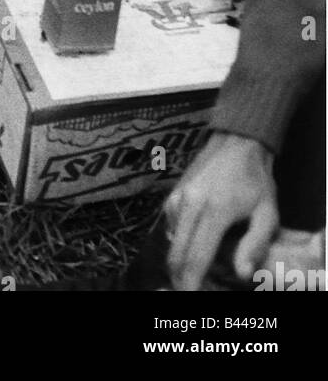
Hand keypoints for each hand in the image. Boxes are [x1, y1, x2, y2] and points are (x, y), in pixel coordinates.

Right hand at [164, 133, 278, 290]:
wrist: (236, 141)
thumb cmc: (255, 180)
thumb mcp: (267, 214)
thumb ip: (255, 245)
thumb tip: (242, 274)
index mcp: (213, 211)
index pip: (195, 257)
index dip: (191, 283)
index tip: (191, 297)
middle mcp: (188, 204)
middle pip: (175, 253)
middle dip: (181, 278)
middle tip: (192, 291)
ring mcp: (177, 197)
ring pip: (171, 241)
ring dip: (181, 260)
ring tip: (198, 268)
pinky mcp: (173, 193)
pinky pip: (170, 226)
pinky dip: (179, 242)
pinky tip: (194, 243)